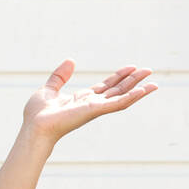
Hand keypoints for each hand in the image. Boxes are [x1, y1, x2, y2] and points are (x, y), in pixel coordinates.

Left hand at [22, 59, 156, 144]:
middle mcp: (91, 104)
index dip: (118, 77)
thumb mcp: (49, 89)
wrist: (35, 127)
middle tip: (148, 71)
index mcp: (82, 99)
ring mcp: (95, 108)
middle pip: (117, 90)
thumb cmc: (37, 114)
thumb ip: (60, 76)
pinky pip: (117, 104)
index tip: (131, 67)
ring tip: (153, 82)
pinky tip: (143, 91)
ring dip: (138, 89)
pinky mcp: (95, 111)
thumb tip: (70, 61)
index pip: (105, 87)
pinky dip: (131, 97)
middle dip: (133, 80)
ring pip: (121, 97)